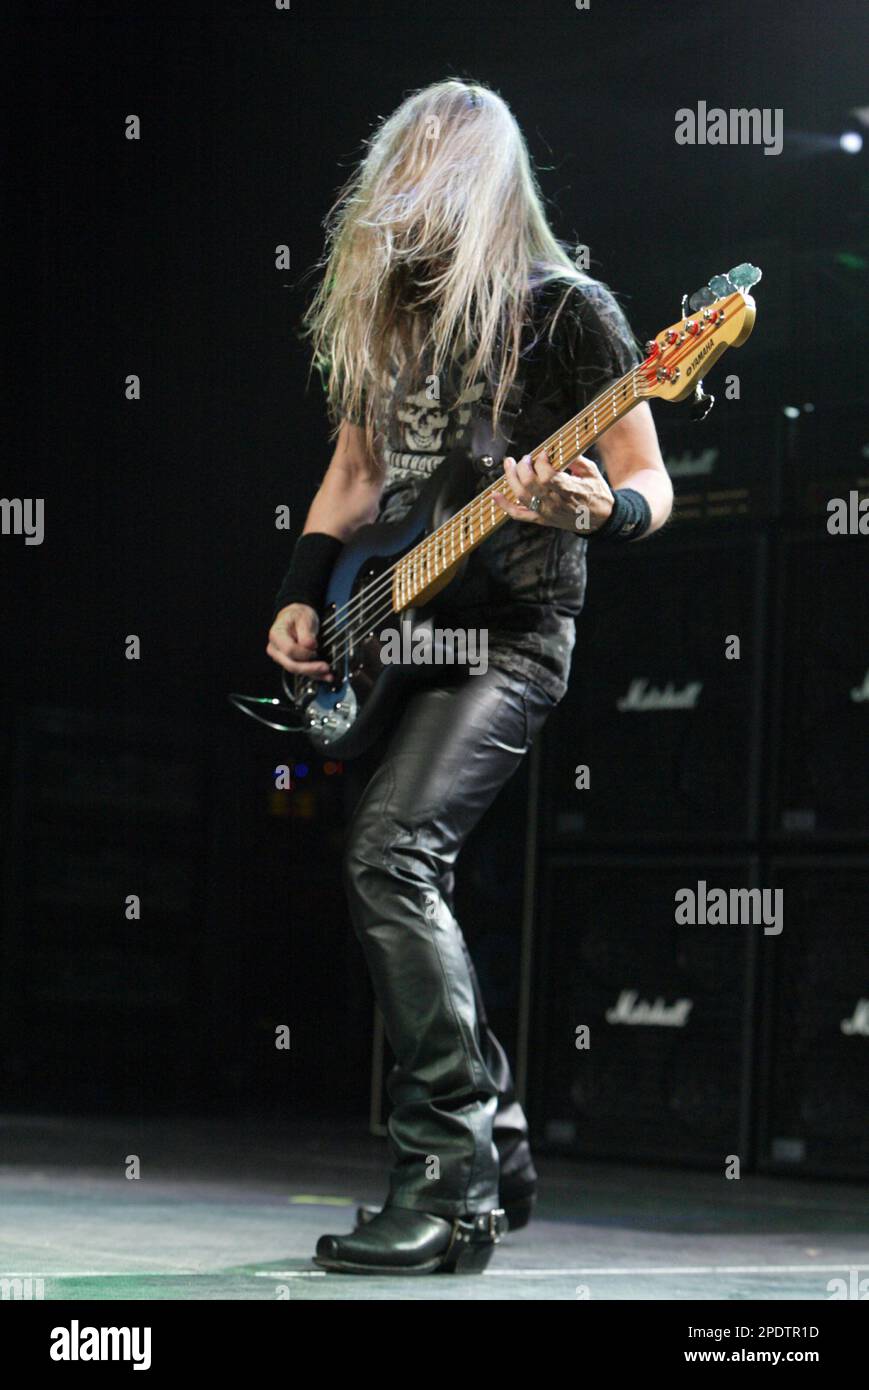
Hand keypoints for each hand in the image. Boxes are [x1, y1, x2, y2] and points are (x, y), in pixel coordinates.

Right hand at [267, 603, 333, 679]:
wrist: (296, 616)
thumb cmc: (298, 615)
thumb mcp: (304, 618)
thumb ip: (306, 633)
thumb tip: (310, 645)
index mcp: (276, 635)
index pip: (289, 650)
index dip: (304, 653)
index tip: (315, 648)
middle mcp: (276, 649)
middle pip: (291, 664)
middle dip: (309, 668)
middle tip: (325, 667)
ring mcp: (281, 657)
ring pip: (296, 670)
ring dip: (313, 674)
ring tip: (328, 674)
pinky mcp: (290, 662)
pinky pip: (301, 671)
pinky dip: (314, 674)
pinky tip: (325, 676)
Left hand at [493, 450, 614, 533]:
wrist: (600, 520)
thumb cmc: (596, 493)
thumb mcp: (592, 472)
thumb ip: (575, 458)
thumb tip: (558, 446)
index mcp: (570, 491)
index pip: (548, 476)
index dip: (541, 462)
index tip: (543, 454)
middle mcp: (556, 503)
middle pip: (530, 484)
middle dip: (523, 467)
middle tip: (526, 458)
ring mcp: (546, 513)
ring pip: (521, 496)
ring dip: (511, 478)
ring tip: (509, 464)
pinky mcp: (541, 519)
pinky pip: (518, 514)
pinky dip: (504, 505)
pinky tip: (495, 495)